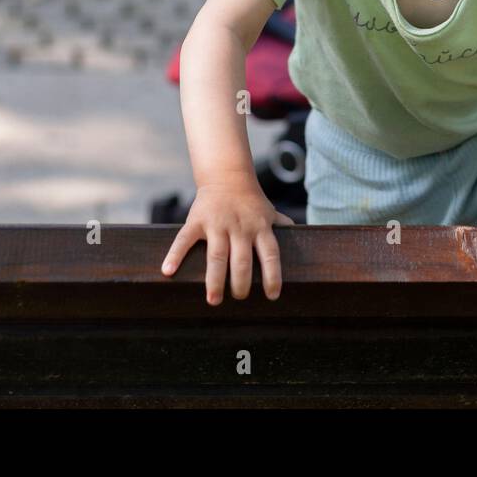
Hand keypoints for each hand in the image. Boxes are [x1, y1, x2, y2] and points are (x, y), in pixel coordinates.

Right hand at [160, 184, 294, 303]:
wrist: (227, 176)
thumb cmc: (251, 201)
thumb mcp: (270, 212)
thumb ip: (284, 226)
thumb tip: (308, 236)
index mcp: (260, 228)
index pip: (270, 254)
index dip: (273, 275)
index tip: (273, 295)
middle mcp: (240, 228)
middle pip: (242, 259)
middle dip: (241, 282)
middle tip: (240, 299)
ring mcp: (218, 224)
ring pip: (217, 255)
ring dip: (215, 280)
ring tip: (214, 301)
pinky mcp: (197, 221)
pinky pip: (184, 239)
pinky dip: (175, 255)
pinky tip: (168, 271)